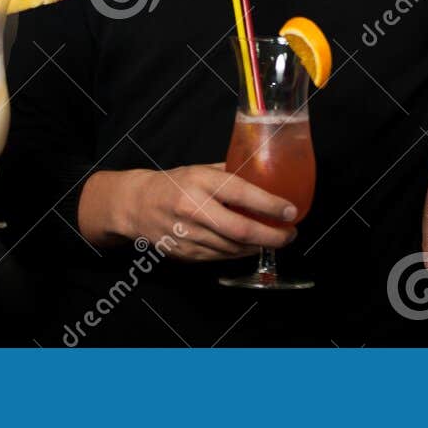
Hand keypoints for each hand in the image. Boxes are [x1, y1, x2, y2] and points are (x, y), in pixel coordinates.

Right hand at [95, 165, 297, 261]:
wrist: (136, 206)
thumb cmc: (174, 183)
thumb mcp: (201, 169)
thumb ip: (230, 174)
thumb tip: (265, 175)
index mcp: (199, 182)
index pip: (241, 194)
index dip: (270, 205)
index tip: (291, 210)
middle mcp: (194, 210)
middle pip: (241, 230)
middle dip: (272, 236)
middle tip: (290, 234)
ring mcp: (189, 236)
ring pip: (234, 248)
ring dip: (259, 246)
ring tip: (275, 238)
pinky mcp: (186, 254)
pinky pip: (221, 257)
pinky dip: (240, 253)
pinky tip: (251, 246)